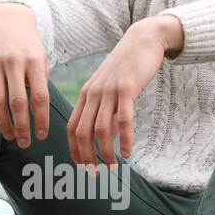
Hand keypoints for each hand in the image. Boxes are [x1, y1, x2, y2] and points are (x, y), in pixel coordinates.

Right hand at [0, 3, 50, 146]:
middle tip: (25, 143)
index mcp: (35, 61)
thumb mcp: (42, 58)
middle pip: (17, 102)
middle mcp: (14, 62)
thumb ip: (41, 83)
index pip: (39, 96)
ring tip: (10, 137)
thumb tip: (39, 114)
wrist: (8, 19)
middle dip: (21, 126)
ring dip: (3, 123)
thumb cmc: (29, 45)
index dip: (40, 119)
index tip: (42, 135)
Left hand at [67, 14, 182, 172]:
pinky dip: (124, 139)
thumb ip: (105, 111)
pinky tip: (127, 153)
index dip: (75, 150)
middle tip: (96, 174)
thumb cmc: (127, 67)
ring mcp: (109, 91)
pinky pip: (123, 120)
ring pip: (101, 129)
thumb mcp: (110, 89)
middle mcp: (93, 94)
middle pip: (82, 132)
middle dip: (87, 157)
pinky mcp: (127, 89)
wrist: (142, 40)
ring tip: (112, 167)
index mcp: (86, 95)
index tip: (82, 166)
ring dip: (105, 153)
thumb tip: (107, 138)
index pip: (72, 127)